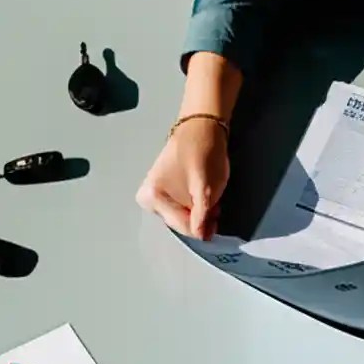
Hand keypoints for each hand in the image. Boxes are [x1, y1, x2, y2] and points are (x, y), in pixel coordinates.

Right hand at [135, 118, 229, 239]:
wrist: (202, 127)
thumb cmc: (202, 155)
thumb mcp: (205, 191)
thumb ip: (201, 216)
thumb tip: (200, 236)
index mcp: (151, 198)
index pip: (180, 226)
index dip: (201, 229)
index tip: (216, 225)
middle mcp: (147, 197)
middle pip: (179, 220)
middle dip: (200, 218)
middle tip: (216, 211)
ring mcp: (155, 191)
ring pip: (182, 212)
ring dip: (200, 211)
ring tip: (213, 201)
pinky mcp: (164, 185)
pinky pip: (181, 202)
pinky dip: (195, 202)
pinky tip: (205, 195)